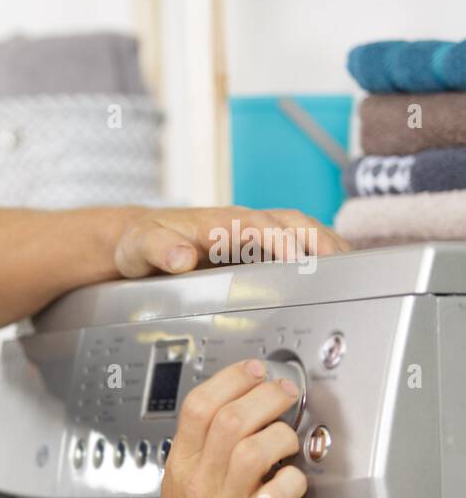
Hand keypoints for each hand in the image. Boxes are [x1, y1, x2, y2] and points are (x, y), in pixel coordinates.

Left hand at [114, 206, 350, 279]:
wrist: (140, 240)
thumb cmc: (142, 242)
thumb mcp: (140, 248)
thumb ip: (158, 249)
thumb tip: (180, 257)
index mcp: (219, 223)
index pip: (259, 226)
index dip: (283, 241)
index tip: (301, 259)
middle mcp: (242, 223)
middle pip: (293, 223)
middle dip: (322, 241)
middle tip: (348, 266)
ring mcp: (253, 233)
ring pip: (301, 231)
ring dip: (329, 246)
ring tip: (356, 271)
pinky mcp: (259, 245)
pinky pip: (297, 243)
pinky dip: (320, 253)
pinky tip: (337, 274)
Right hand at [146, 358, 307, 497]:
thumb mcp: (182, 485)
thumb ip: (204, 449)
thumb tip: (240, 409)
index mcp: (181, 465)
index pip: (198, 406)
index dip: (231, 379)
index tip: (254, 370)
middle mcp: (201, 481)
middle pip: (230, 419)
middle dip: (265, 397)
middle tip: (283, 394)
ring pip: (256, 449)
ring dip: (281, 436)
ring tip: (288, 440)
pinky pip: (282, 490)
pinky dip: (294, 479)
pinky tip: (291, 481)